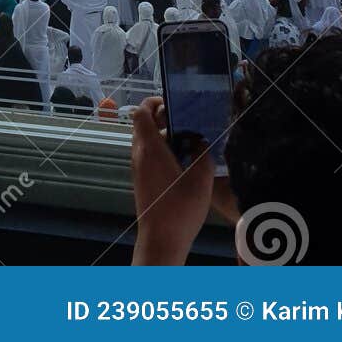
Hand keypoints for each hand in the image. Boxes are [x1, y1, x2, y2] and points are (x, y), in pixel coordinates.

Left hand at [130, 97, 214, 265]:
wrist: (161, 240)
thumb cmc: (180, 208)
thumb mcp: (201, 180)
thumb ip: (203, 155)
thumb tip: (200, 142)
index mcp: (150, 148)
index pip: (141, 112)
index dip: (153, 102)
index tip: (171, 103)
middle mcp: (139, 154)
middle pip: (143, 125)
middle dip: (161, 118)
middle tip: (185, 122)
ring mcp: (138, 168)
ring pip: (145, 141)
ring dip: (162, 136)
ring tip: (188, 142)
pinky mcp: (141, 180)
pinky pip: (147, 155)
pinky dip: (160, 150)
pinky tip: (182, 162)